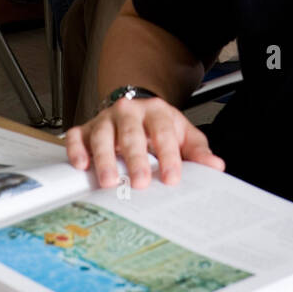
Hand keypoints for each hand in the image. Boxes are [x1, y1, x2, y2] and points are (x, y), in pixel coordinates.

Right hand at [65, 96, 224, 188]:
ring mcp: (105, 120)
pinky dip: (77, 150)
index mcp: (156, 112)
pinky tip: (81, 165)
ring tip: (110, 181)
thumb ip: (197, 151)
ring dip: (105, 158)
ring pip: (103, 135)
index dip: (168, 156)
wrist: (136, 109)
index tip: (172, 178)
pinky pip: (77, 136)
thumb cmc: (159, 127)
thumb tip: (215, 167)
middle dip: (136, 159)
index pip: (163, 133)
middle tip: (140, 182)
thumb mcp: (182, 135)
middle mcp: (129, 113)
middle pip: (131, 134)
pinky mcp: (86, 129)